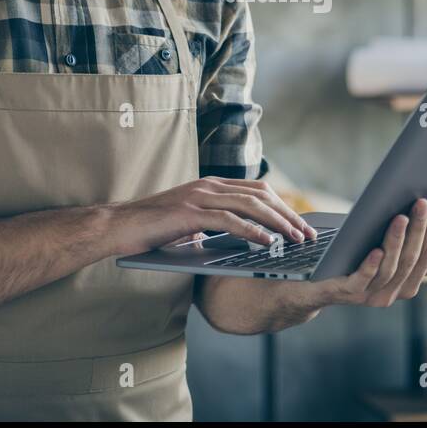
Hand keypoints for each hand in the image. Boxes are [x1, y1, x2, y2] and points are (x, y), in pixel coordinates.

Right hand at [107, 177, 318, 255]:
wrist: (119, 226)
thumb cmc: (154, 228)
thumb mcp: (191, 222)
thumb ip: (215, 223)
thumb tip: (241, 237)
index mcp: (212, 185)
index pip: (258, 190)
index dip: (283, 206)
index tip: (300, 225)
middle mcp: (209, 185)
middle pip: (261, 196)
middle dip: (288, 215)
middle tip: (307, 234)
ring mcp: (200, 196)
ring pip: (250, 205)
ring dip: (277, 223)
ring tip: (295, 240)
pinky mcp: (190, 212)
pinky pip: (229, 220)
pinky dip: (252, 230)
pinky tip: (267, 242)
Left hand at [313, 196, 426, 307]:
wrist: (318, 287)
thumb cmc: (357, 263)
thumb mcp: (390, 259)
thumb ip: (416, 255)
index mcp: (408, 285)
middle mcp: (393, 293)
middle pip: (412, 259)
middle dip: (420, 229)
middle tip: (424, 202)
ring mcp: (371, 295)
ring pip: (391, 268)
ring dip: (398, 241)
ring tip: (402, 217)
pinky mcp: (348, 292)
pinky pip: (363, 279)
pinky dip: (371, 265)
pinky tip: (377, 250)